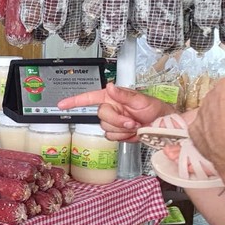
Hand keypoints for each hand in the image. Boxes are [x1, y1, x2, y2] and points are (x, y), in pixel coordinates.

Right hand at [57, 83, 173, 141]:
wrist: (163, 126)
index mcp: (112, 97)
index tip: (62, 104)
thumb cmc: (155, 109)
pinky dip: (122, 137)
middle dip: (116, 120)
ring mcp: (113, 121)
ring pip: (105, 128)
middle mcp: (110, 108)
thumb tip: (110, 87)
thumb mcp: (142, 99)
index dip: (74, 100)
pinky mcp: (116, 133)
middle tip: (131, 121)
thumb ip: (124, 94)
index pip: (89, 97)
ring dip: (121, 129)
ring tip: (134, 126)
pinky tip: (131, 133)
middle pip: (100, 115)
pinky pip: (111, 137)